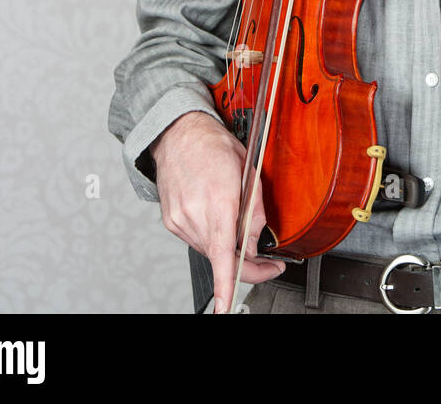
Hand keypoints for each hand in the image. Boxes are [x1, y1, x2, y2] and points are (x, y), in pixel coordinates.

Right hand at [151, 111, 285, 312]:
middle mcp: (195, 212)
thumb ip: (256, 211)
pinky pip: (197, 241)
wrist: (178, 134)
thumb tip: (256, 245)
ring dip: (228, 248)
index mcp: (219, 198)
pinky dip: (212, 237)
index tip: (227, 305)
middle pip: (222, 257)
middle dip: (247, 264)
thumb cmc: (214, 146)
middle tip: (269, 264)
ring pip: (210, 250)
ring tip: (239, 226)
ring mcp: (180, 219)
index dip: (228, 282)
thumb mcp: (249, 171)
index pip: (223, 252)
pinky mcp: (171, 222)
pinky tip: (218, 219)